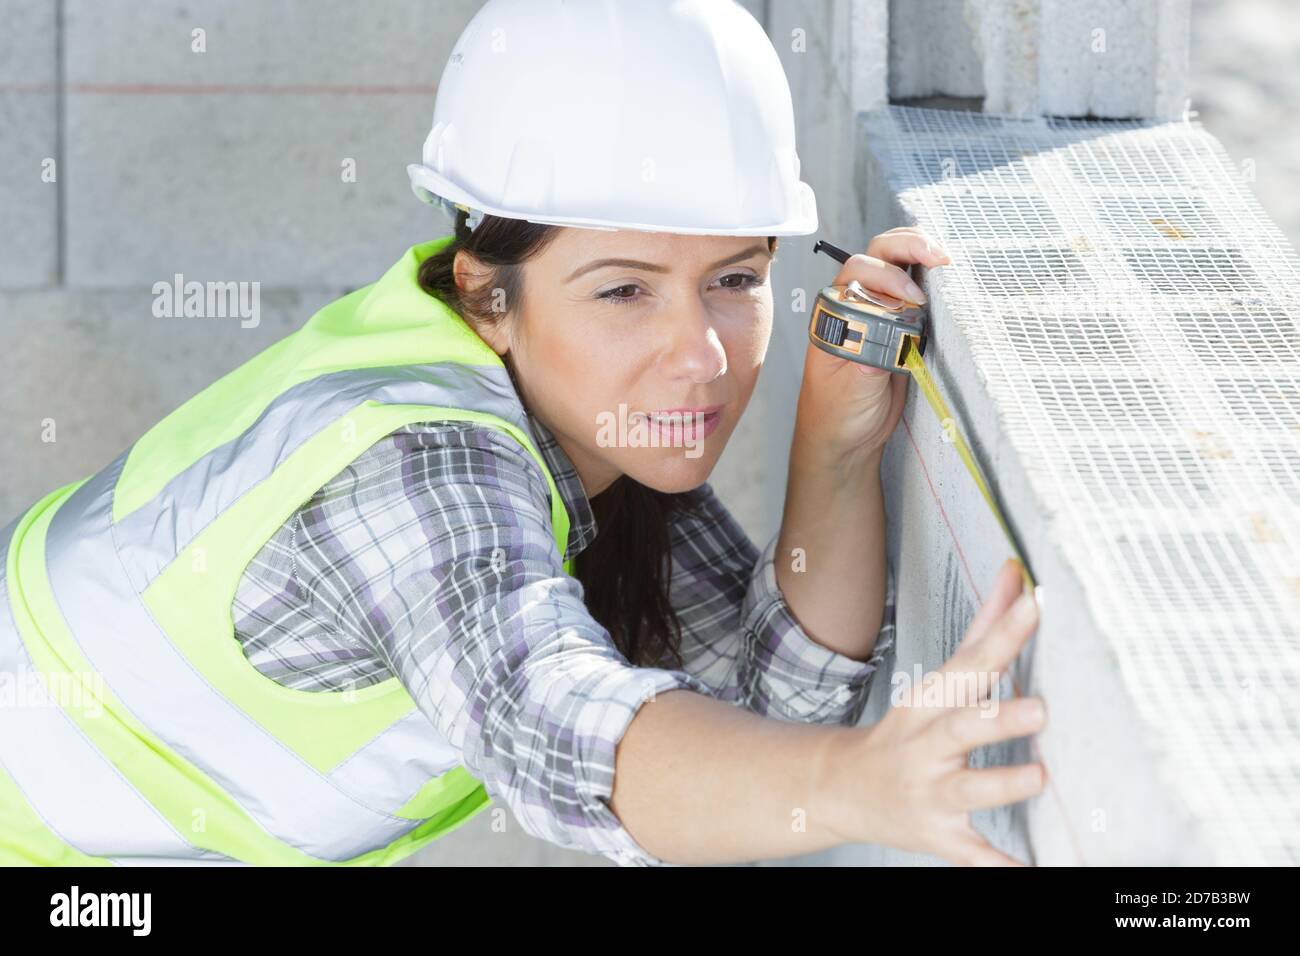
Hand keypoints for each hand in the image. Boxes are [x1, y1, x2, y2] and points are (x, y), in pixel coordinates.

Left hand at [800, 227, 951, 462]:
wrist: (846, 439)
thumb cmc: (836, 414)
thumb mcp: (851, 391)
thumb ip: (869, 361)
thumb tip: (891, 335)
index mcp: (833, 315)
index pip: (858, 273)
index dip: (888, 278)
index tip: (912, 300)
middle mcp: (854, 305)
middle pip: (877, 255)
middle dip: (907, 247)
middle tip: (938, 255)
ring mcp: (878, 311)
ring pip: (895, 263)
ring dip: (920, 251)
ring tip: (945, 257)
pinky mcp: (900, 324)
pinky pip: (913, 288)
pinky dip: (930, 275)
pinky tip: (947, 274)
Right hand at [811, 558, 1045, 865]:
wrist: (841, 790)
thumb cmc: (907, 731)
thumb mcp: (938, 682)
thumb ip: (985, 630)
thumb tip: (1018, 577)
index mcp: (931, 702)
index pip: (970, 664)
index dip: (1002, 636)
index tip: (1035, 605)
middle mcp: (928, 746)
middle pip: (960, 727)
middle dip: (996, 718)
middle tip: (1037, 707)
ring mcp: (931, 793)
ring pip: (967, 790)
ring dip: (1001, 784)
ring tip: (1038, 777)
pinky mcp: (940, 837)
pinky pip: (971, 856)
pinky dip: (997, 868)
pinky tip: (1030, 873)